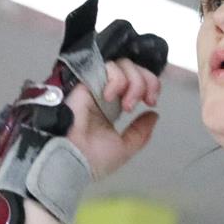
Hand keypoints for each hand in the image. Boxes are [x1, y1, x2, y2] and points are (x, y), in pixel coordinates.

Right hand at [64, 57, 160, 180]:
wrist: (70, 159)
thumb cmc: (91, 159)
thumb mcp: (124, 148)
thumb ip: (140, 132)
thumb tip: (153, 115)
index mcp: (113, 107)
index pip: (136, 82)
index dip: (150, 85)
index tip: (152, 102)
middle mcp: (104, 93)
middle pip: (132, 68)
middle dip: (147, 80)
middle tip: (147, 99)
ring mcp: (95, 86)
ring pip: (122, 64)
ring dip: (134, 82)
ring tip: (127, 105)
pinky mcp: (85, 80)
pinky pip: (108, 66)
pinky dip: (117, 80)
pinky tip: (109, 97)